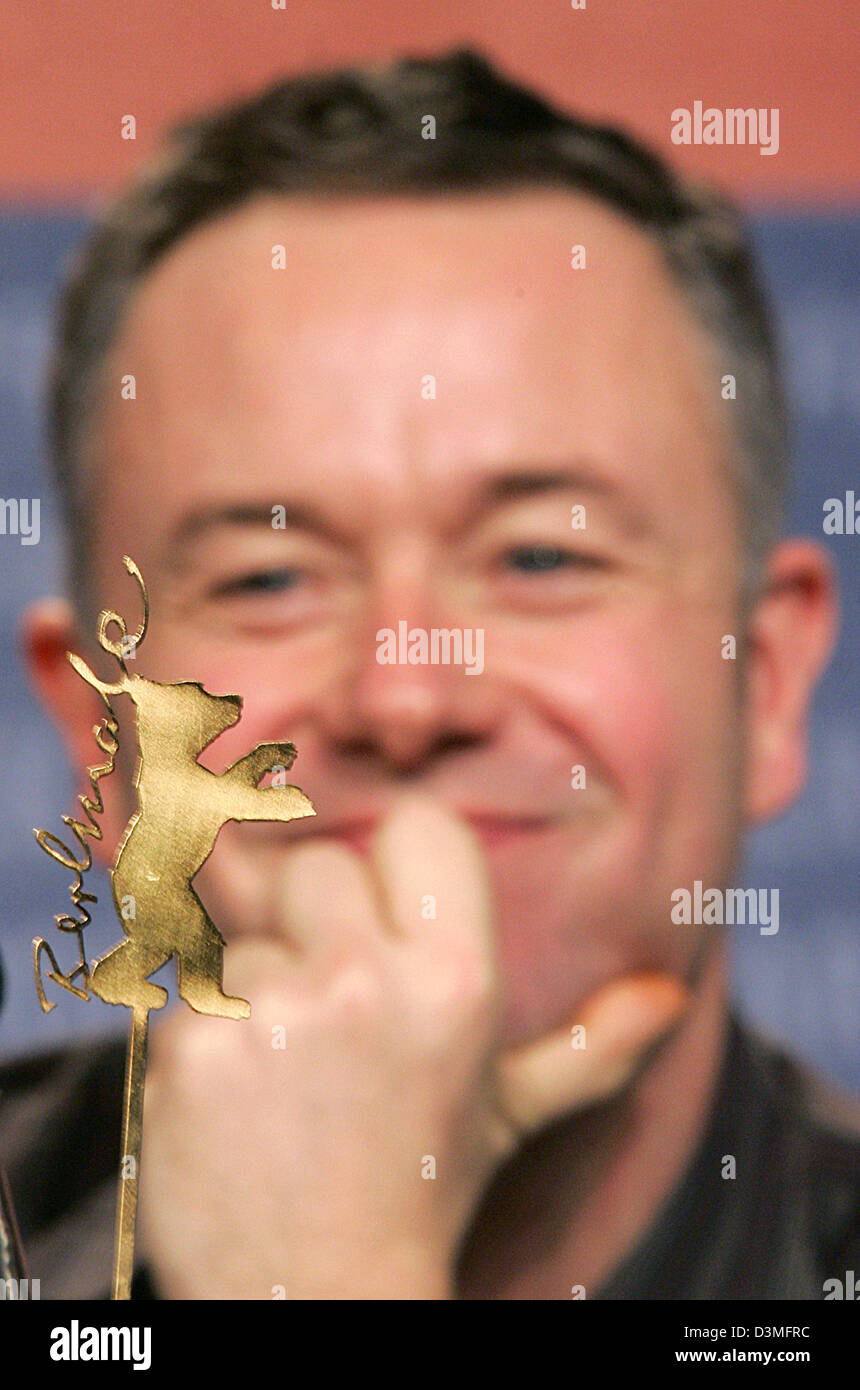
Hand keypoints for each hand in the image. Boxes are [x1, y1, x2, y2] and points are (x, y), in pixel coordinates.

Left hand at [139, 795, 685, 1298]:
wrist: (316, 1299)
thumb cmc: (418, 1191)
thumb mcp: (508, 1115)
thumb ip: (592, 1048)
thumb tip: (669, 996)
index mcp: (458, 981)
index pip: (418, 826)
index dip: (394, 862)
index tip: (386, 910)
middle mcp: (368, 981)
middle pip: (315, 868)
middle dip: (314, 925)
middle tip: (330, 1007)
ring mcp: (276, 1011)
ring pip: (247, 934)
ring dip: (256, 990)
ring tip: (287, 1070)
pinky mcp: (196, 1045)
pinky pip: (190, 989)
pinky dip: (205, 1034)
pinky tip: (236, 1095)